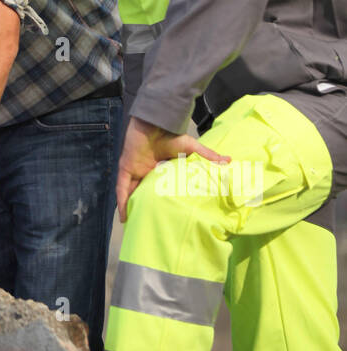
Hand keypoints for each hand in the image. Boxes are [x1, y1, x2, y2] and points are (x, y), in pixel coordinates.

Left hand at [116, 116, 230, 222]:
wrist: (156, 124)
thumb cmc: (172, 135)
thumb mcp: (192, 149)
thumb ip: (207, 157)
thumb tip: (228, 161)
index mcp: (160, 169)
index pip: (159, 188)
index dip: (161, 200)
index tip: (167, 216)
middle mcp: (146, 172)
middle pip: (144, 193)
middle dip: (145, 207)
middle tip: (150, 225)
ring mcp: (135, 171)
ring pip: (132, 194)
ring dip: (132, 208)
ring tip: (136, 226)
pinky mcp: (126, 169)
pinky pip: (122, 189)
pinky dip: (122, 202)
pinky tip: (124, 217)